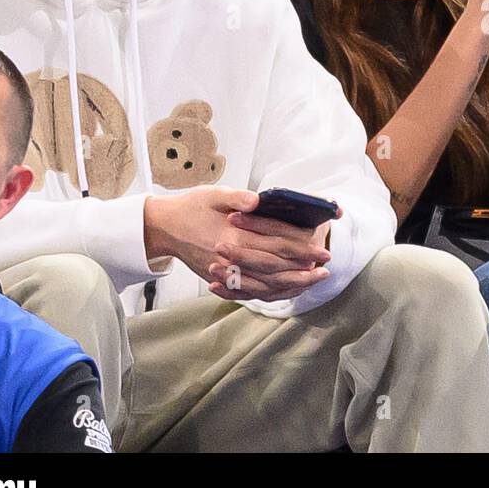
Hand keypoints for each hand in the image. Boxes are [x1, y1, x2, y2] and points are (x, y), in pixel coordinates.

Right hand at [144, 188, 331, 302]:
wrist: (164, 227)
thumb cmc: (192, 207)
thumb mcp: (213, 194)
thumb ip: (236, 198)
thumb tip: (256, 199)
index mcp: (234, 236)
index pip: (275, 245)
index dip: (301, 249)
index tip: (321, 251)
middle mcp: (231, 259)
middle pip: (274, 269)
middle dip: (302, 271)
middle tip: (325, 270)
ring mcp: (225, 272)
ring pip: (263, 285)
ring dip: (289, 285)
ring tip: (311, 283)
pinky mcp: (220, 278)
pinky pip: (248, 292)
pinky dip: (269, 293)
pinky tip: (285, 291)